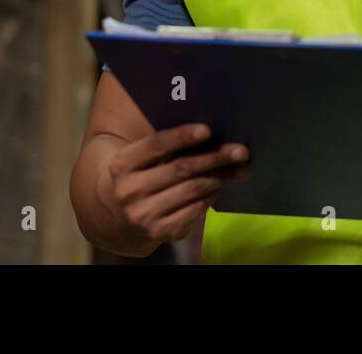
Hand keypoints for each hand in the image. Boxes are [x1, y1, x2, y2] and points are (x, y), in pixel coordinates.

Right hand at [102, 123, 248, 243]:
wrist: (121, 214)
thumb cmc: (142, 174)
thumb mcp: (143, 159)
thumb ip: (168, 146)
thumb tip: (212, 135)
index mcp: (122, 165)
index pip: (156, 145)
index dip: (182, 136)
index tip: (207, 129)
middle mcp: (129, 191)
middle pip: (181, 168)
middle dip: (214, 158)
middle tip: (240, 150)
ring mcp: (143, 214)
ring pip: (192, 189)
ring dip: (219, 177)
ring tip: (238, 167)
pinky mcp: (159, 231)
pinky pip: (195, 209)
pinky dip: (211, 195)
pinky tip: (220, 186)